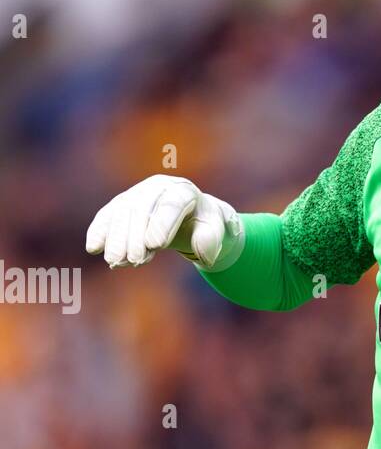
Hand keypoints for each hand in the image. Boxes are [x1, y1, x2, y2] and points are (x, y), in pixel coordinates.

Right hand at [86, 175, 243, 270]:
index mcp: (184, 191)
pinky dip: (100, 231)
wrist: (195, 220)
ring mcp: (138, 193)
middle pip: (142, 208)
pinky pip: (109, 215)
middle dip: (136, 235)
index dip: (162, 223)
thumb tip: (203, 253)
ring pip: (123, 212)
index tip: (155, 245)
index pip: (172, 204)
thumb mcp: (219, 231)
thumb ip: (212, 239)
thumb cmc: (208, 226)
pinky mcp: (124, 204)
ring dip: (116, 238)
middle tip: (134, 260)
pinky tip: (93, 248)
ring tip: (115, 261)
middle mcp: (158, 187)